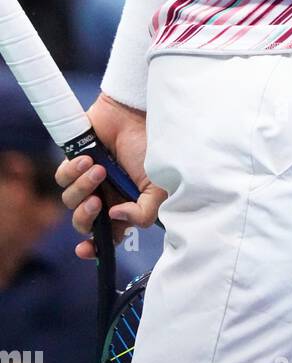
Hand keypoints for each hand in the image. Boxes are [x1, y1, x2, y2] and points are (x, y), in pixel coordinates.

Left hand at [55, 94, 166, 260]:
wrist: (137, 113)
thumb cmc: (151, 147)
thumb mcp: (158, 185)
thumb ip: (144, 212)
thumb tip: (115, 217)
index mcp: (124, 206)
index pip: (105, 237)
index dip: (93, 248)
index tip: (84, 249)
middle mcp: (104, 196)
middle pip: (82, 223)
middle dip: (85, 217)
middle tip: (98, 202)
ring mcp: (88, 179)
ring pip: (70, 201)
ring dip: (83, 188)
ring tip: (99, 169)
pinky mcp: (74, 161)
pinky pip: (62, 177)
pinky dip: (72, 171)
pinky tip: (88, 158)